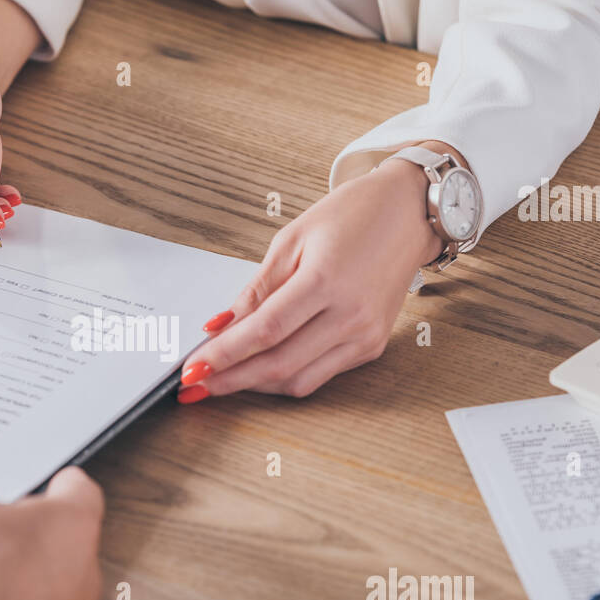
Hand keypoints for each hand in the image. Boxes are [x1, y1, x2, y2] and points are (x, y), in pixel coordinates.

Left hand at [176, 151, 451, 400]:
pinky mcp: (372, 346)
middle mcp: (350, 315)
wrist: (408, 213)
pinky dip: (284, 377)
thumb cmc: (352, 216)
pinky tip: (258, 369)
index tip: (192, 369)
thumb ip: (257, 288)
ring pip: (299, 380)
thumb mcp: (292, 239)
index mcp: (326, 281)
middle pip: (279, 364)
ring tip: (220, 380)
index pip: (265, 331)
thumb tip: (220, 325)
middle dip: (231, 380)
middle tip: (195, 386)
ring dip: (255, 385)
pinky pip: (320, 375)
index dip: (224, 355)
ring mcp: (365, 335)